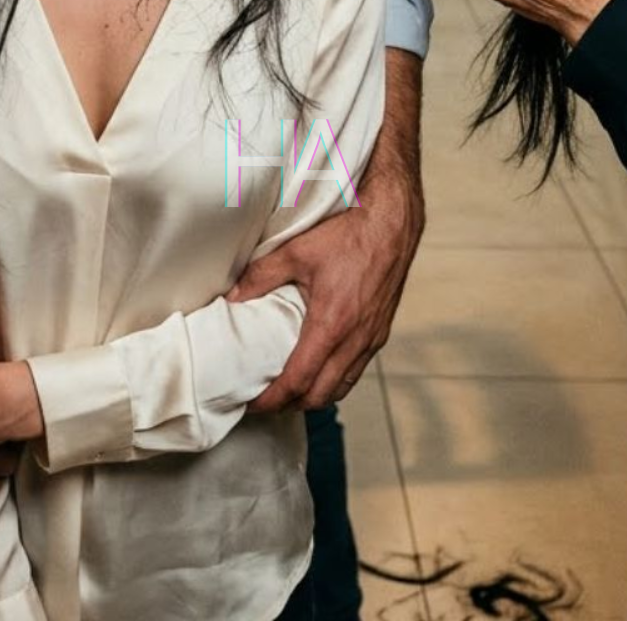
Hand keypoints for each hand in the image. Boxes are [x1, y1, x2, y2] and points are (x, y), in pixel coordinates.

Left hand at [228, 162, 422, 411]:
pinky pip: (356, 369)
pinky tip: (320, 367)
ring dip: (315, 395)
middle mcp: (355, 339)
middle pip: (321, 395)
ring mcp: (372, 338)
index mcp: (332, 324)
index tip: (252, 403)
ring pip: (342, 386)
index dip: (273, 399)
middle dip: (291, 405)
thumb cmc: (349, 232)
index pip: (298, 381)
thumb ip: (261, 277)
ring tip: (289, 390)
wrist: (392, 220)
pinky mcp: (380, 331)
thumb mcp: (297, 251)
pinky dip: (335, 379)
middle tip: (265, 401)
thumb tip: (234, 299)